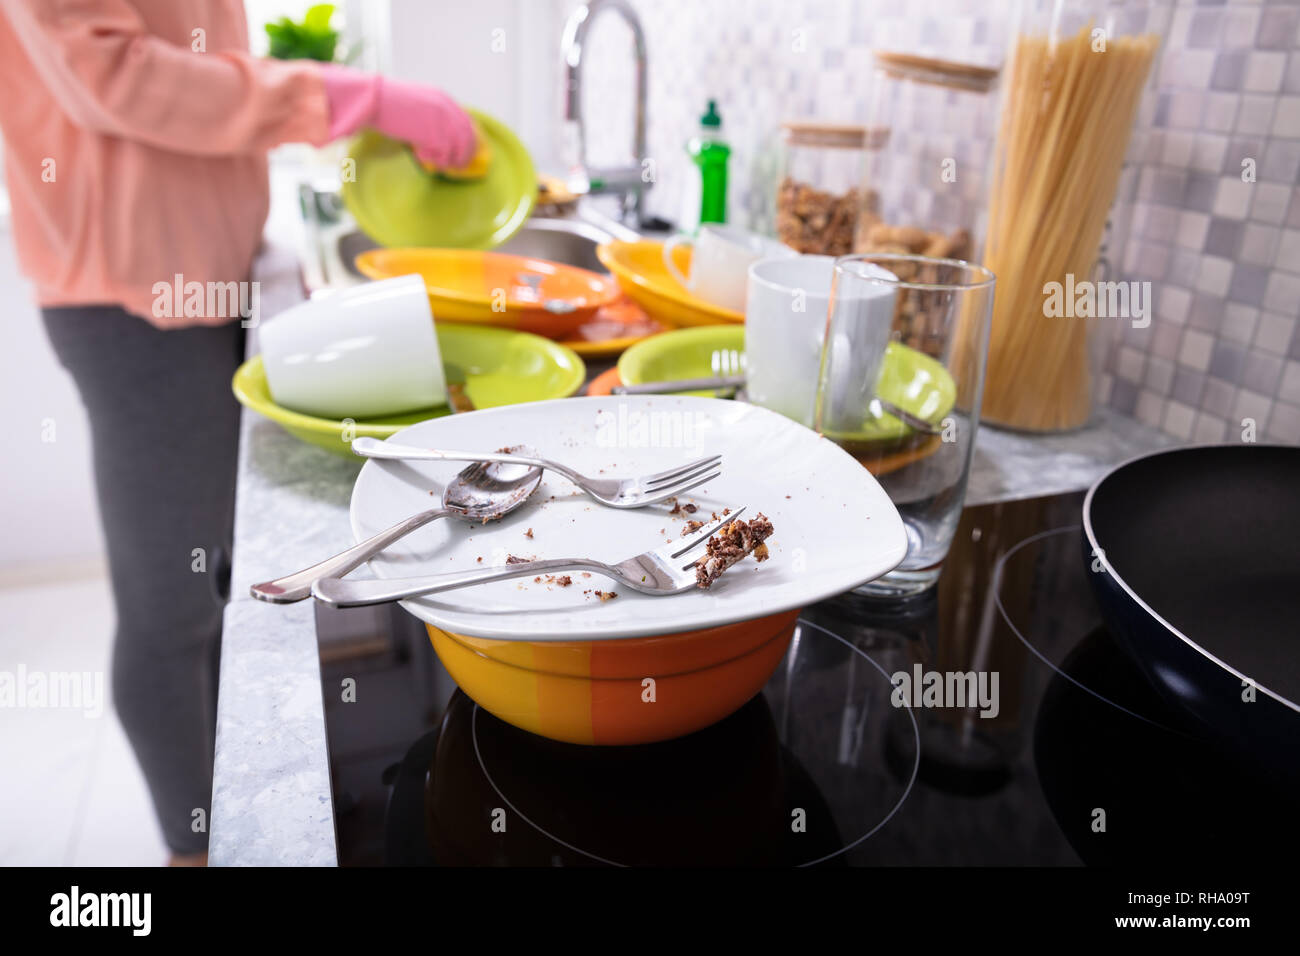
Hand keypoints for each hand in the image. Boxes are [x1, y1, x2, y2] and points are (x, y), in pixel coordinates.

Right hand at [319, 64, 474, 168]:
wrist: (373, 98)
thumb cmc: (387, 102)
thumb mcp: (417, 102)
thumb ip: (432, 114)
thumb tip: (438, 136)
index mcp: (444, 98)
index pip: (466, 122)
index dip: (467, 140)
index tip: (462, 153)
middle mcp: (448, 108)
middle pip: (468, 137)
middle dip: (464, 154)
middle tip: (456, 166)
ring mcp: (442, 121)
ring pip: (459, 148)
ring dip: (448, 160)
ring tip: (434, 162)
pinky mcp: (433, 134)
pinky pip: (444, 155)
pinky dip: (435, 160)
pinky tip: (420, 155)